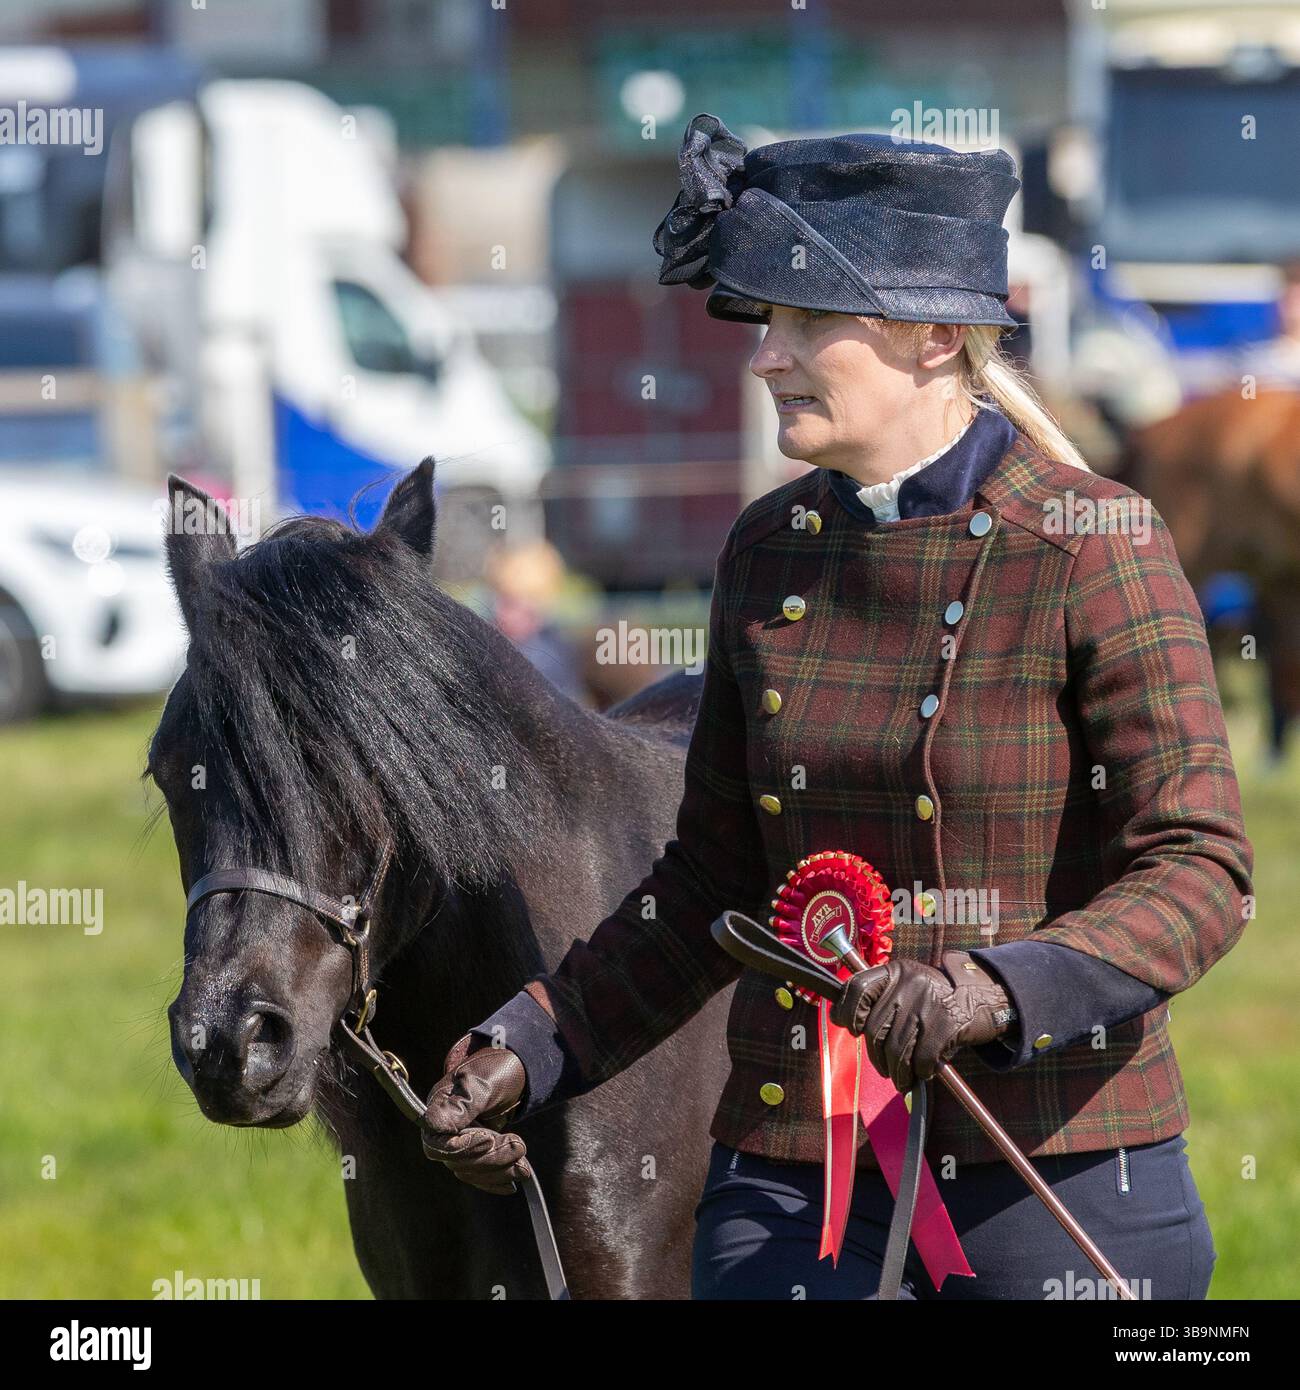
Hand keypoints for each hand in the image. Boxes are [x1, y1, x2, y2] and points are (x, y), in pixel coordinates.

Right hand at [421, 1033, 528, 1193]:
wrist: (516, 1068)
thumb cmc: (497, 1069)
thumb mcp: (481, 1082)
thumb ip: (461, 1103)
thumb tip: (434, 1125)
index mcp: (440, 1108)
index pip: (436, 1144)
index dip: (461, 1150)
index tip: (489, 1140)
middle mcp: (444, 1128)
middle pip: (456, 1162)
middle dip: (491, 1159)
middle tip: (519, 1146)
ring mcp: (459, 1141)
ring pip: (470, 1171)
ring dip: (499, 1171)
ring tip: (524, 1163)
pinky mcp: (474, 1151)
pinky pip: (479, 1174)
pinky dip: (497, 1180)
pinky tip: (513, 1180)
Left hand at [830, 952, 1013, 1091]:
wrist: (984, 997)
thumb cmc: (937, 998)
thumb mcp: (908, 984)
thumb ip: (881, 997)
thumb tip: (845, 1021)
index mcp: (895, 971)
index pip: (857, 988)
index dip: (848, 1012)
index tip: (853, 1029)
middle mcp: (909, 983)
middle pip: (874, 1029)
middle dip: (877, 1057)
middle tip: (884, 1068)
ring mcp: (928, 1003)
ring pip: (896, 1050)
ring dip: (897, 1072)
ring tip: (902, 1079)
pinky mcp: (947, 1023)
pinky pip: (922, 1059)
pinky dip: (920, 1072)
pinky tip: (924, 1072)